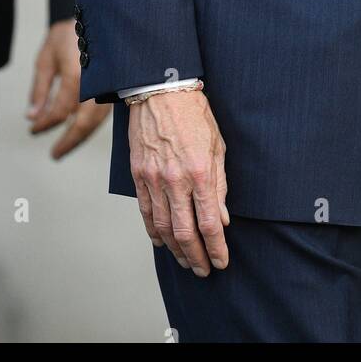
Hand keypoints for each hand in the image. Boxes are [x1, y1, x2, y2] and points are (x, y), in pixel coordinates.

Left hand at [26, 19, 110, 157]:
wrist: (95, 16)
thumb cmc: (67, 35)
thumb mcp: (46, 58)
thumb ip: (40, 89)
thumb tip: (32, 117)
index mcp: (77, 74)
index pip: (59, 111)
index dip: (45, 124)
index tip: (33, 131)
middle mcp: (96, 82)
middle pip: (83, 122)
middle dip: (69, 141)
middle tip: (55, 155)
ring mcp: (108, 84)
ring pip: (97, 120)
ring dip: (81, 136)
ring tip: (65, 147)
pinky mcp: (114, 85)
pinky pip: (103, 111)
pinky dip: (91, 124)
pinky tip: (80, 130)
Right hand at [129, 89, 228, 275]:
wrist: (160, 91)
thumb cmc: (194, 115)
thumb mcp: (217, 146)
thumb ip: (220, 185)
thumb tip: (222, 218)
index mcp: (199, 172)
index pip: (208, 223)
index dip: (216, 248)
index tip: (222, 261)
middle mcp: (175, 180)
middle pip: (184, 232)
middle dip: (196, 256)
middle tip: (204, 270)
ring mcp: (153, 179)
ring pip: (162, 227)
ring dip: (176, 250)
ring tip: (187, 262)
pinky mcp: (138, 175)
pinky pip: (145, 212)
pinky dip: (153, 232)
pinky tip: (162, 242)